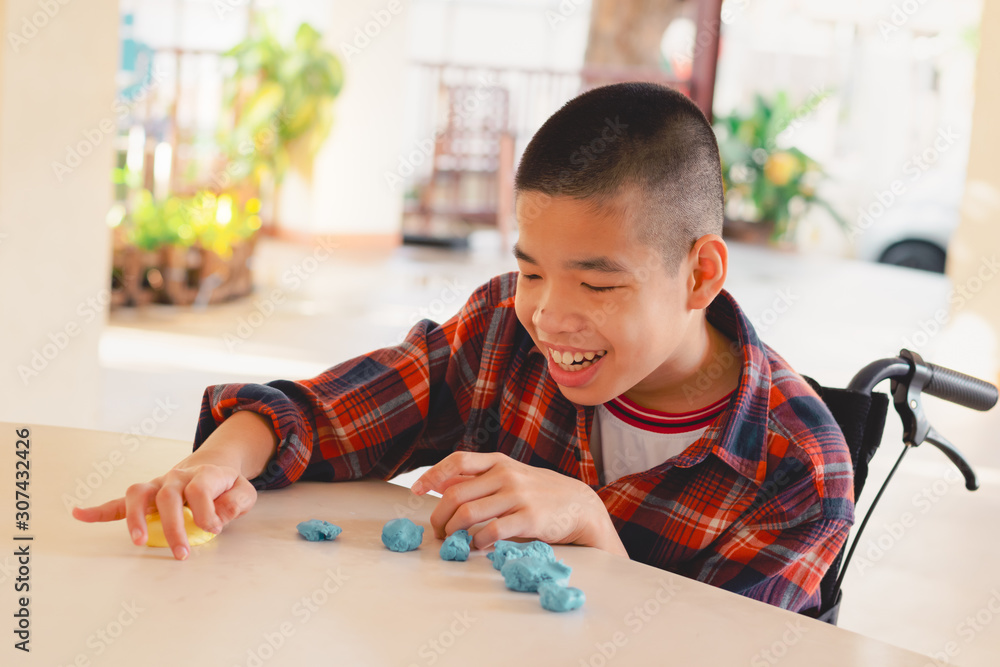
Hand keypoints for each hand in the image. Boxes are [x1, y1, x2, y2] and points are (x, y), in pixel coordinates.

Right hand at [72, 463, 256, 560]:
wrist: (212, 466)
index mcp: (204, 474)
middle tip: (180, 554)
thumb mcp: (244, 491)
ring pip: (138, 494)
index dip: (206, 512)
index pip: (200, 490)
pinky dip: (100, 510)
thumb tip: (219, 518)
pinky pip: (119, 502)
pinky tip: (80, 514)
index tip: (214, 529)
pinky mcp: (146, 496)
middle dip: (173, 527)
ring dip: (135, 518)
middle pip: (168, 496)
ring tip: (138, 541)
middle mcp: (177, 477)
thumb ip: (237, 502)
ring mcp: (158, 485)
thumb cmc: (227, 485)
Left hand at [411, 452, 626, 555]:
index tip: (416, 490)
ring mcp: (517, 496)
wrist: (578, 504)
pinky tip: (477, 546)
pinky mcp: (528, 519)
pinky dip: (476, 542)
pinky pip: (490, 532)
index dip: (432, 475)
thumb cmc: (537, 490)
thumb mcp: (508, 474)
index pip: (457, 461)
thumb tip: (438, 480)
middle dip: (438, 516)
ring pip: (468, 514)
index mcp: (498, 461)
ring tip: (452, 541)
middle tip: (436, 531)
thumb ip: (476, 477)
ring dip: (453, 532)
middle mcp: (506, 475)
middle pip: (455, 494)